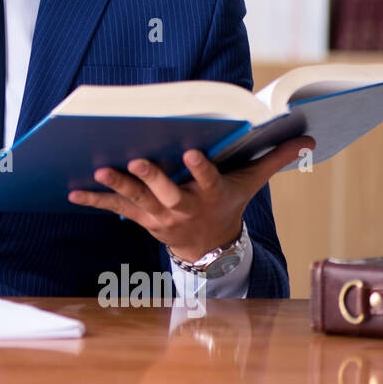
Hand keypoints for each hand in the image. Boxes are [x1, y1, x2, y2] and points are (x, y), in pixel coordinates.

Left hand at [67, 135, 315, 261]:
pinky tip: (72, 191)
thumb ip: (275, 158)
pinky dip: (94, 199)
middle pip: (167, 191)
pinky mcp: (140, 217)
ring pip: (136, 198)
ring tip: (99, 170)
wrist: (209, 245)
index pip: (208, 180)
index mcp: (211, 194)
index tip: (193, 153)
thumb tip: (310, 138)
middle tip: (138, 160)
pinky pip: (115, 208)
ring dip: (117, 185)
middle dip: (152, 177)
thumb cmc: (229, 202)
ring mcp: (159, 214)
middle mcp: (184, 206)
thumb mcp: (252, 183)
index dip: (201, 168)